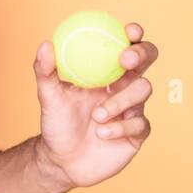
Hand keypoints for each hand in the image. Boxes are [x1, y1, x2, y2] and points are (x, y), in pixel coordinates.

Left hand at [33, 21, 157, 189]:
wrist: (62, 160)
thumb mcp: (48, 96)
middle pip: (147, 60)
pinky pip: (139, 123)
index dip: (133, 36)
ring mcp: (133, 109)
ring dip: (119, 101)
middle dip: (142, 54)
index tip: (129, 31)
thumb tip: (45, 45)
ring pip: (143, 90)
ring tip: (97, 116)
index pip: (124, 46)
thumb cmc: (57, 123)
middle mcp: (123, 87)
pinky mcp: (137, 133)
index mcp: (105, 72)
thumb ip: (45, 71)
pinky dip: (120, 127)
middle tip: (125, 60)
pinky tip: (102, 133)